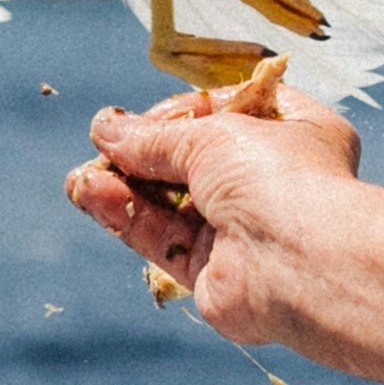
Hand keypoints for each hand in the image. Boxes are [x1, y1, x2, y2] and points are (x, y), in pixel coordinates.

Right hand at [66, 86, 363, 352]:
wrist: (303, 264)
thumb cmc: (278, 178)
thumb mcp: (211, 135)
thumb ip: (154, 138)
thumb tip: (106, 129)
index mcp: (296, 132)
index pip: (231, 112)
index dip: (183, 111)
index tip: (143, 116)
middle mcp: (272, 182)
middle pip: (194, 161)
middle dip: (144, 154)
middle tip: (100, 145)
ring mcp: (244, 230)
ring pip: (171, 203)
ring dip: (125, 187)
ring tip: (80, 175)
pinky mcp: (214, 273)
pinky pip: (163, 238)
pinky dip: (127, 217)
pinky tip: (90, 195)